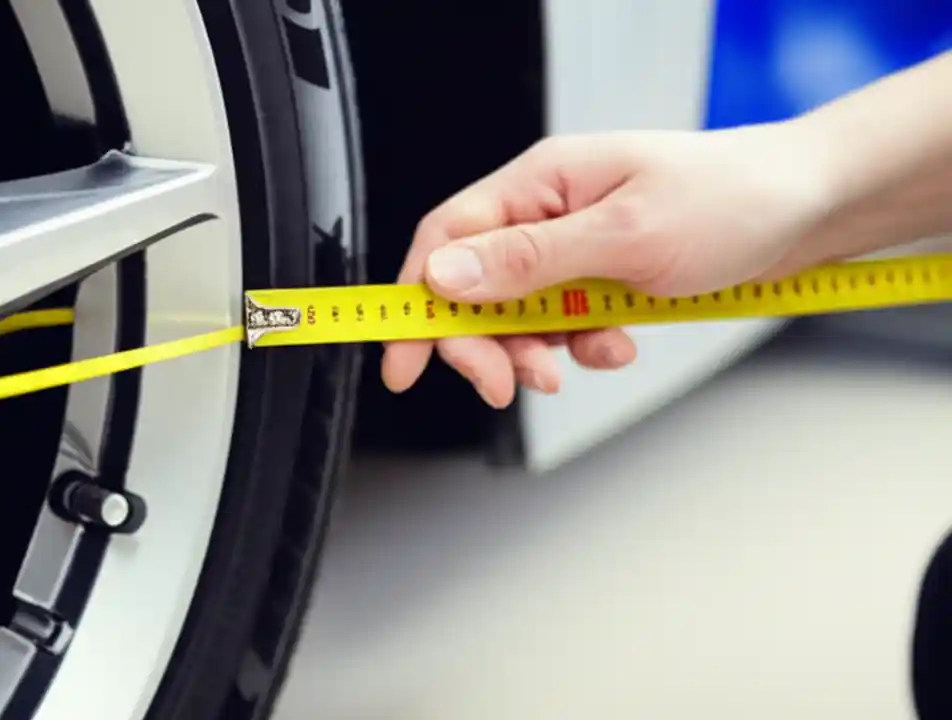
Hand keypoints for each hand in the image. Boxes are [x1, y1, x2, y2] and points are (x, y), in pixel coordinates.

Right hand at [381, 121, 835, 407]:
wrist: (807, 210)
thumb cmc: (728, 200)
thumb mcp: (624, 234)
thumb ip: (529, 261)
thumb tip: (444, 275)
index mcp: (538, 183)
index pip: (446, 240)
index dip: (415, 301)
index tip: (402, 362)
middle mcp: (545, 214)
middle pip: (473, 288)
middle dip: (481, 343)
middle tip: (504, 386)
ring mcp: (572, 248)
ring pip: (516, 315)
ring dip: (536, 351)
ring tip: (573, 366)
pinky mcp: (599, 279)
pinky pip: (563, 325)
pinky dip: (581, 346)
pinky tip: (616, 345)